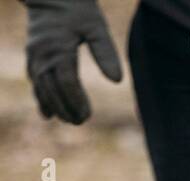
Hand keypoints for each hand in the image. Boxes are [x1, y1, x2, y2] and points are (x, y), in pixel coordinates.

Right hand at [25, 0, 122, 124]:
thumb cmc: (77, 9)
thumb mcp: (96, 27)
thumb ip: (106, 52)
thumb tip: (117, 81)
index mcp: (58, 49)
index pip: (67, 82)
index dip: (76, 101)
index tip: (87, 115)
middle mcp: (42, 55)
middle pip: (52, 90)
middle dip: (65, 108)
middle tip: (81, 122)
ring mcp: (34, 56)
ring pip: (41, 88)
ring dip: (53, 107)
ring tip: (69, 120)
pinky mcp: (32, 55)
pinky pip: (34, 81)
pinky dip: (41, 98)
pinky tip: (47, 113)